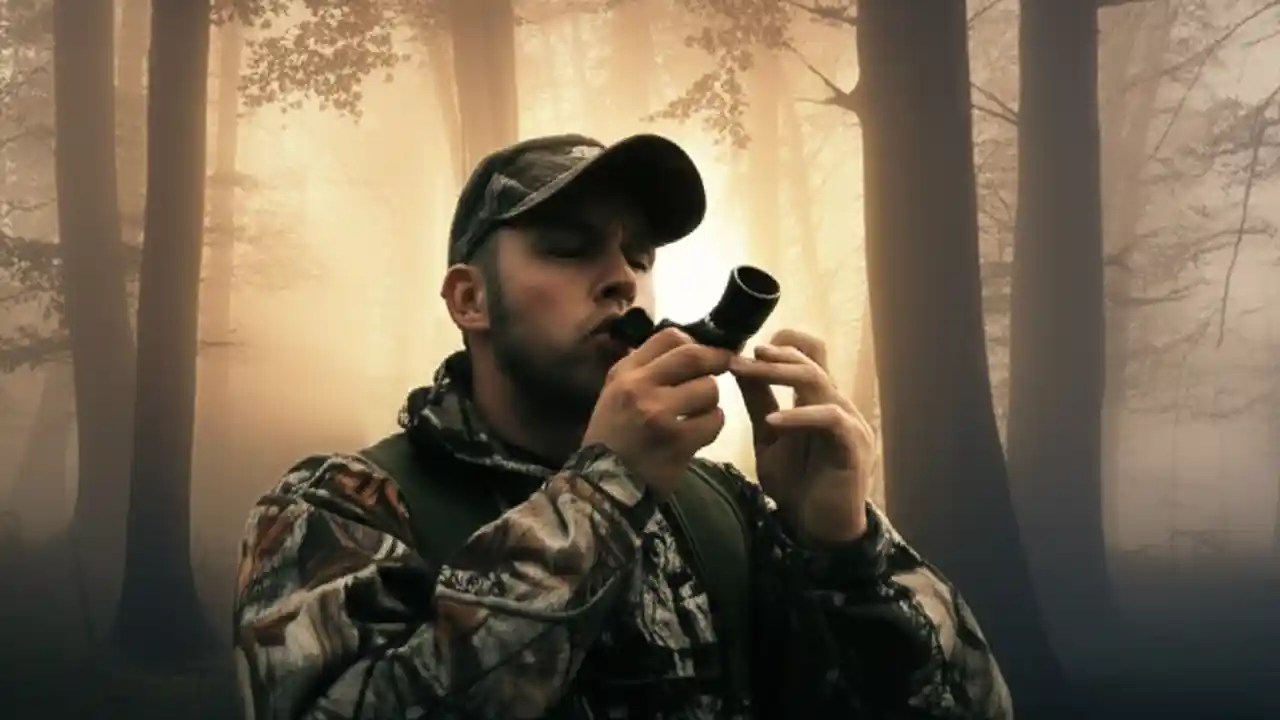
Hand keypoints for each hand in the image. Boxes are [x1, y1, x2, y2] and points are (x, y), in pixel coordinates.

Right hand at [582, 327, 734, 499]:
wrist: (603, 485)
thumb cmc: (612, 437)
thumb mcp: (615, 393)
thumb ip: (644, 369)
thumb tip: (684, 345)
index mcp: (625, 373)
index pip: (669, 336)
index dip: (696, 341)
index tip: (705, 352)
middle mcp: (640, 387)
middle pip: (694, 356)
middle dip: (717, 359)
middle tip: (726, 364)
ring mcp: (660, 414)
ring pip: (709, 389)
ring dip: (710, 401)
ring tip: (697, 413)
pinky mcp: (678, 440)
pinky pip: (714, 420)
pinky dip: (712, 425)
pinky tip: (698, 434)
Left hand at [728, 329, 877, 543]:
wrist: (817, 529)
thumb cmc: (797, 483)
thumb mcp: (768, 438)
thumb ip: (759, 403)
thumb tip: (740, 366)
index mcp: (819, 400)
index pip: (811, 355)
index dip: (785, 345)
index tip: (747, 349)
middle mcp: (837, 405)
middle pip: (811, 363)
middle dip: (774, 357)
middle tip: (744, 356)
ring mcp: (849, 423)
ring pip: (818, 382)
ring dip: (781, 374)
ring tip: (749, 372)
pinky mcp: (853, 446)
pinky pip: (830, 419)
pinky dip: (800, 416)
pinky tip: (773, 421)